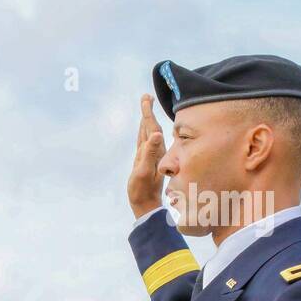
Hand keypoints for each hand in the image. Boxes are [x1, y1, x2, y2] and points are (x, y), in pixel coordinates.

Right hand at [128, 94, 165, 217]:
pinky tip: (145, 131)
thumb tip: (156, 134)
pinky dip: (144, 132)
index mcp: (154, 150)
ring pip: (148, 133)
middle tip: (145, 97)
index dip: (148, 112)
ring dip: (146, 120)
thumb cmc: (143, 189)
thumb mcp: (144, 171)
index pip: (151, 126)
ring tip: (145, 109)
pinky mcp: (145, 160)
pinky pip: (145, 141)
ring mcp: (150, 155)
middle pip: (150, 126)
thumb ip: (150, 153)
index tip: (146, 97)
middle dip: (147, 111)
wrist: (145, 203)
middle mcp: (154, 150)